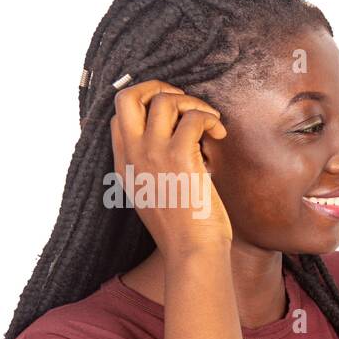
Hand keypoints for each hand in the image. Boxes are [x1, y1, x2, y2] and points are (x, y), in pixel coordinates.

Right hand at [109, 79, 232, 254]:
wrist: (192, 251)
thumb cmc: (183, 229)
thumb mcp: (154, 197)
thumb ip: (153, 170)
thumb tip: (177, 146)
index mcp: (124, 164)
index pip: (119, 115)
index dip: (144, 104)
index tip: (172, 115)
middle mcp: (133, 154)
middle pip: (127, 96)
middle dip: (158, 87)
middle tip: (184, 103)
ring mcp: (153, 154)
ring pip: (164, 100)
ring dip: (194, 103)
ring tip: (210, 123)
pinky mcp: (181, 157)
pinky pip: (194, 117)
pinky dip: (211, 119)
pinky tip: (220, 135)